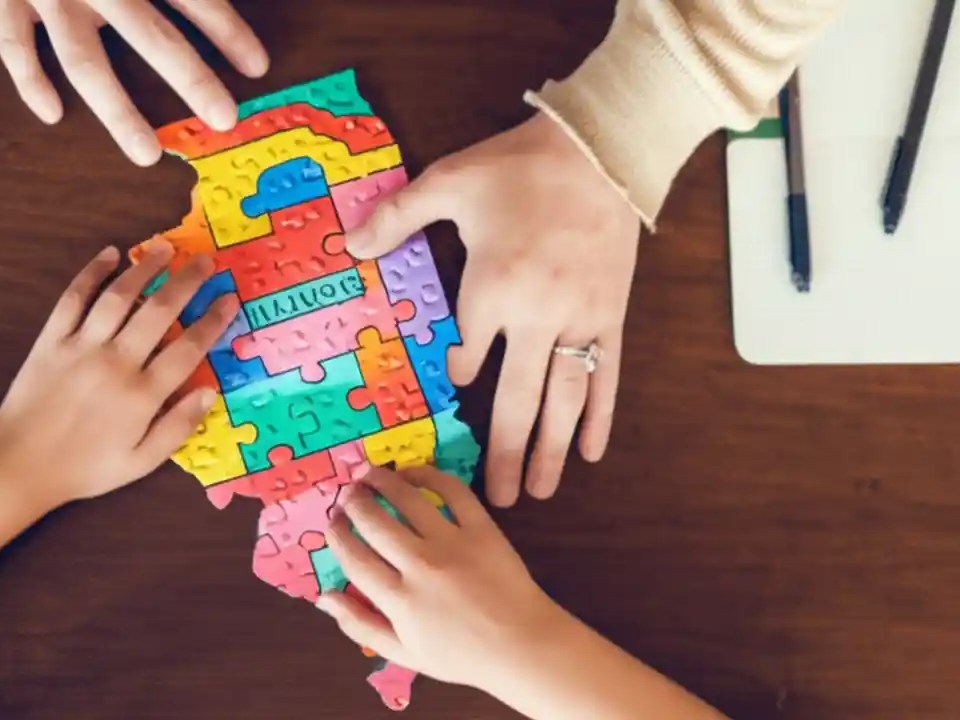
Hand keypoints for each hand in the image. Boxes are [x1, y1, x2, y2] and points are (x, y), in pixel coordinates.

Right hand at [0, 0, 268, 164]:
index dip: (228, 31)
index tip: (259, 67)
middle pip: (149, 34)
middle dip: (190, 78)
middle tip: (223, 118)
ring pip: (84, 62)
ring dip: (116, 110)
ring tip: (145, 152)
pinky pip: (12, 44)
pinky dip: (29, 80)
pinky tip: (53, 113)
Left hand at [0, 242, 236, 511]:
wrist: (19, 465)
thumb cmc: (85, 468)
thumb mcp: (141, 462)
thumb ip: (178, 427)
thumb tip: (209, 392)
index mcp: (142, 394)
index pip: (189, 348)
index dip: (213, 321)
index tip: (229, 299)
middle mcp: (116, 362)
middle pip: (159, 311)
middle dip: (187, 281)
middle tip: (204, 260)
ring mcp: (82, 347)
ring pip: (119, 297)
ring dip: (144, 268)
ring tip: (163, 248)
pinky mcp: (51, 340)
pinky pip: (73, 299)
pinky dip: (91, 273)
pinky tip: (109, 255)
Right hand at [316, 466, 568, 691]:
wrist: (521, 645)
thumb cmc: (462, 655)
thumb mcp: (405, 652)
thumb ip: (360, 625)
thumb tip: (323, 597)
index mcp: (399, 601)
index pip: (354, 558)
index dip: (337, 535)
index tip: (331, 522)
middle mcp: (420, 567)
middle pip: (374, 523)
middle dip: (353, 503)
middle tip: (346, 493)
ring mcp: (452, 544)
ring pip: (407, 500)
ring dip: (382, 481)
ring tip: (368, 473)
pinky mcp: (481, 529)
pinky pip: (452, 491)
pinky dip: (429, 475)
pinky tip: (412, 473)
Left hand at [344, 113, 640, 506]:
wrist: (599, 150)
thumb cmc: (518, 167)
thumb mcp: (447, 183)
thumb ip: (397, 217)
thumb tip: (349, 243)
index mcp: (491, 289)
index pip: (468, 355)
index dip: (458, 374)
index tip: (454, 385)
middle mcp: (536, 317)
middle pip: (518, 399)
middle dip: (506, 452)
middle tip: (500, 499)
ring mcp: (579, 322)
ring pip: (565, 400)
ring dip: (552, 449)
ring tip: (542, 489)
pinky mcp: (611, 317)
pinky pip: (606, 377)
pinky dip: (600, 416)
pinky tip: (593, 451)